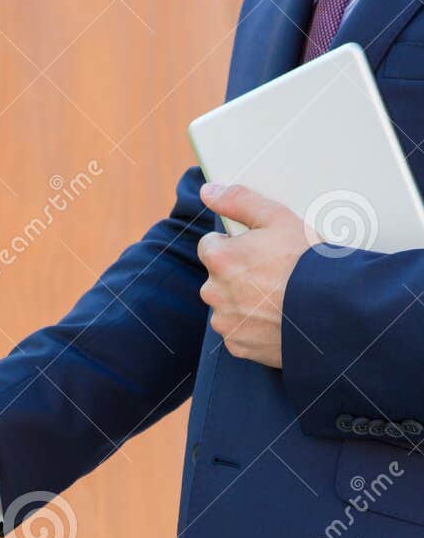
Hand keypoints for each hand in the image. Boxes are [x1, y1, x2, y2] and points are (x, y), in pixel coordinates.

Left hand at [197, 184, 312, 368]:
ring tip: (277, 296)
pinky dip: (252, 326)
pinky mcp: (238, 346)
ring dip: (244, 301)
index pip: (210, 246)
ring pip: (227, 306)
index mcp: (220, 259)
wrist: (330, 310)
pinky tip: (276, 317)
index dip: (235, 245)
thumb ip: (239, 201)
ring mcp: (225, 322)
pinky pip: (238, 332)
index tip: (256, 250)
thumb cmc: (306, 263)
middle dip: (238, 274)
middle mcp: (214, 293)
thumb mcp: (277, 218)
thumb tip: (208, 191)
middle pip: (217, 278)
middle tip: (272, 273)